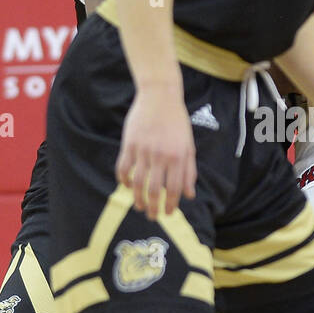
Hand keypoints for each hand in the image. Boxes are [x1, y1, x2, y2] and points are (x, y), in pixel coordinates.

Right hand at [116, 85, 195, 215]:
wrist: (160, 96)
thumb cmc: (177, 122)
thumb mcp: (189, 146)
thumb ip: (189, 171)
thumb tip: (189, 195)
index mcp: (178, 157)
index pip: (174, 188)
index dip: (171, 204)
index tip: (168, 214)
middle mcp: (160, 156)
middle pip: (154, 190)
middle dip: (153, 207)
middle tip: (151, 216)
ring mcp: (143, 150)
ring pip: (138, 182)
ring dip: (137, 198)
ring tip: (139, 206)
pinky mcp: (129, 144)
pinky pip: (123, 167)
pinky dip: (124, 179)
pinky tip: (127, 185)